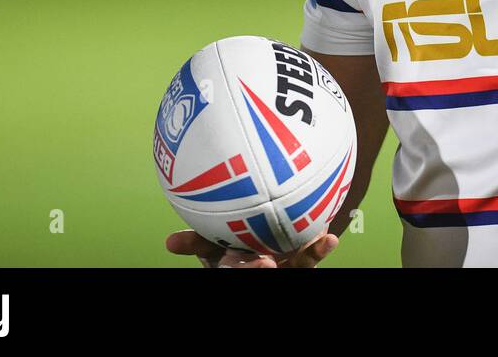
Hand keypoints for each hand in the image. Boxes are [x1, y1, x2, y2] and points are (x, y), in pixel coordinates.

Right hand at [165, 229, 338, 267]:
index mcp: (237, 267)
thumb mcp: (212, 242)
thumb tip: (168, 243)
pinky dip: (321, 247)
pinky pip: (313, 256)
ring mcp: (286, 266)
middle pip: (264, 271)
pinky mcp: (304, 260)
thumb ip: (195, 242)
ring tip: (321, 243)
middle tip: (267, 263)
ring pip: (296, 266)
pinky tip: (330, 237)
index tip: (256, 264)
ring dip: (308, 256)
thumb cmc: (233, 237)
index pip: (234, 270)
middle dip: (262, 271)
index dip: (242, 270)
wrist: (267, 227)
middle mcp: (264, 268)